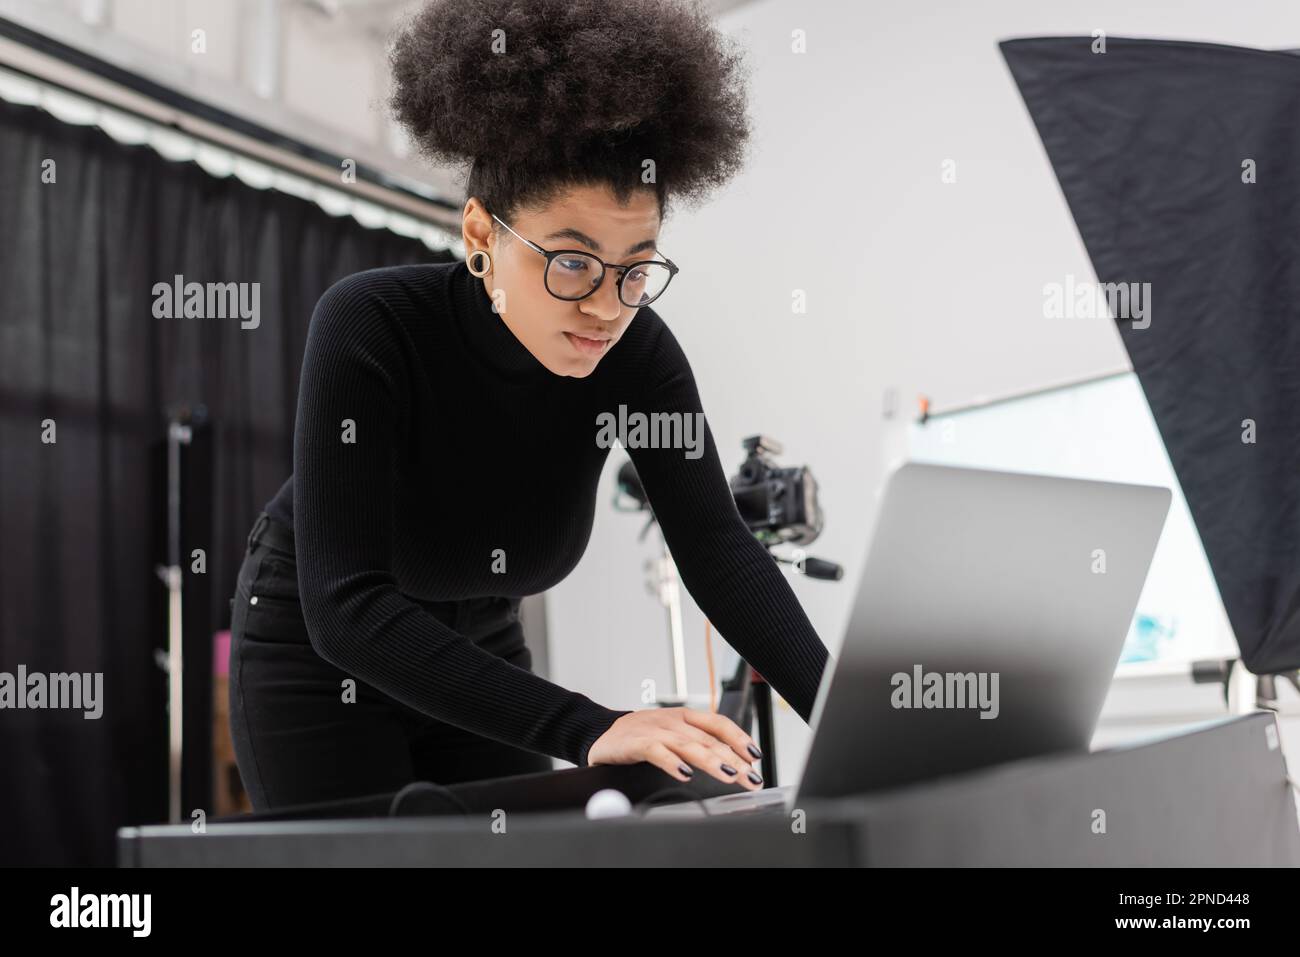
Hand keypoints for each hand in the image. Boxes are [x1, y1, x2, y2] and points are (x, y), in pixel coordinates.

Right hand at [587, 707, 764, 788]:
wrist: (600, 732)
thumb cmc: (639, 737)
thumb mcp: (671, 736)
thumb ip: (696, 746)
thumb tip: (731, 765)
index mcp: (684, 717)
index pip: (718, 723)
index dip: (739, 738)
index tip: (755, 757)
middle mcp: (672, 720)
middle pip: (708, 739)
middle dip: (733, 759)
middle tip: (751, 777)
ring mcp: (654, 730)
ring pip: (688, 744)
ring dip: (711, 761)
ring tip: (729, 776)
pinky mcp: (635, 743)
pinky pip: (657, 751)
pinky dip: (672, 762)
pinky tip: (684, 774)